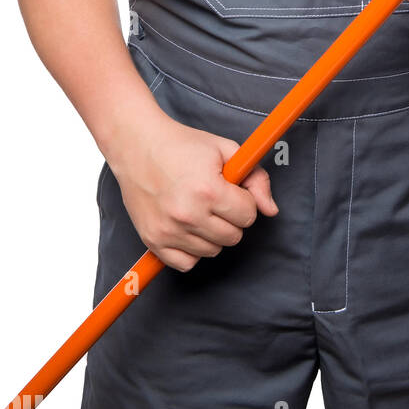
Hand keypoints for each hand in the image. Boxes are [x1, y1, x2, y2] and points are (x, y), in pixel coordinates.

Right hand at [110, 110, 278, 272]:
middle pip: (233, 236)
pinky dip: (192, 250)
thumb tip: (271, 210)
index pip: (248, 215)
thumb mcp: (226, 150)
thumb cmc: (182, 145)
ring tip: (200, 209)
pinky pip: (186, 263)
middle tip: (217, 199)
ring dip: (213, 234)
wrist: (138, 145)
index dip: (245, 200)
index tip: (233, 190)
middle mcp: (188, 214)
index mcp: (209, 190)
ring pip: (213, 251)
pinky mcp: (153, 241)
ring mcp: (169, 230)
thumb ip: (256, 178)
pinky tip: (188, 228)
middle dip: (231, 218)